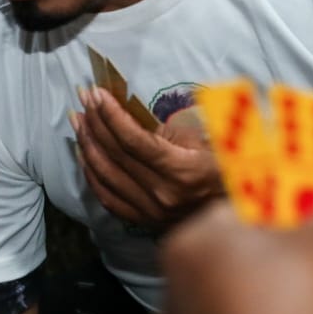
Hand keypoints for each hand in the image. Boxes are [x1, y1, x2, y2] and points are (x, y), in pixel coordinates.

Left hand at [69, 85, 222, 228]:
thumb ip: (165, 131)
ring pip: (105, 174)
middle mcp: (162, 193)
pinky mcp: (143, 220)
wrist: (235, 211)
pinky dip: (90, 173)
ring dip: (87, 144)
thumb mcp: (204, 140)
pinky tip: (83, 152)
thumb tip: (126, 117)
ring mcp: (150, 211)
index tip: (96, 93)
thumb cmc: (224, 168)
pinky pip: (106, 197)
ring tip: (78, 120)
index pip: (134, 140)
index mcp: (181, 171)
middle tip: (83, 98)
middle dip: (95, 122)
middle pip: (116, 154)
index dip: (111, 115)